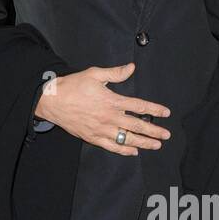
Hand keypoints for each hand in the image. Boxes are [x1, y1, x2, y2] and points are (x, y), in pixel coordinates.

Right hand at [33, 63, 170, 154]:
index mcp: (112, 101)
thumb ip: (115, 73)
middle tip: (166, 135)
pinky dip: (124, 150)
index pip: (139, 106)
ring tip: (156, 145)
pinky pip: (112, 146)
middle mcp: (109, 117)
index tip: (165, 113)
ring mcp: (102, 130)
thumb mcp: (94, 74)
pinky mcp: (93, 138)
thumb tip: (132, 67)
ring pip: (127, 139)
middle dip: (154, 131)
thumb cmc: (73, 86)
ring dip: (144, 143)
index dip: (154, 110)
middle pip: (137, 126)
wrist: (52, 101)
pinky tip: (134, 151)